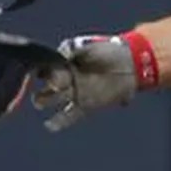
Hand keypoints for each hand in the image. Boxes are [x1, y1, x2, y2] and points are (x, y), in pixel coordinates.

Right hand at [33, 32, 154, 132]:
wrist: (130, 63)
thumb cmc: (109, 51)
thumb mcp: (88, 45)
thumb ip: (73, 48)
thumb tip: (61, 54)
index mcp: (65, 63)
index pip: (46, 69)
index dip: (41, 71)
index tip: (41, 73)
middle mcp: (67, 79)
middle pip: (47, 86)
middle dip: (46, 87)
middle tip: (56, 85)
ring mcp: (76, 92)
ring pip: (53, 100)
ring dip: (45, 102)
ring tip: (40, 104)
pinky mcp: (86, 105)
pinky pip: (69, 115)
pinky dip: (58, 122)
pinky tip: (49, 125)